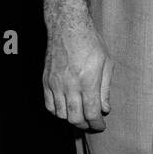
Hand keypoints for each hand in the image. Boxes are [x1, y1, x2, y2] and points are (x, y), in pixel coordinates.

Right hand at [42, 1, 112, 131]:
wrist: (68, 27)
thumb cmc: (90, 42)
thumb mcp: (106, 63)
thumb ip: (105, 88)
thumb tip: (104, 109)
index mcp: (87, 81)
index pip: (91, 113)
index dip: (97, 124)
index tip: (101, 126)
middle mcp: (70, 85)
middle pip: (75, 118)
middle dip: (85, 125)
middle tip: (91, 124)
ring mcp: (55, 84)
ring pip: (61, 114)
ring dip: (71, 119)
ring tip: (80, 116)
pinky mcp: (46, 81)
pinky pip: (49, 105)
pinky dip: (57, 112)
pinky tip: (65, 109)